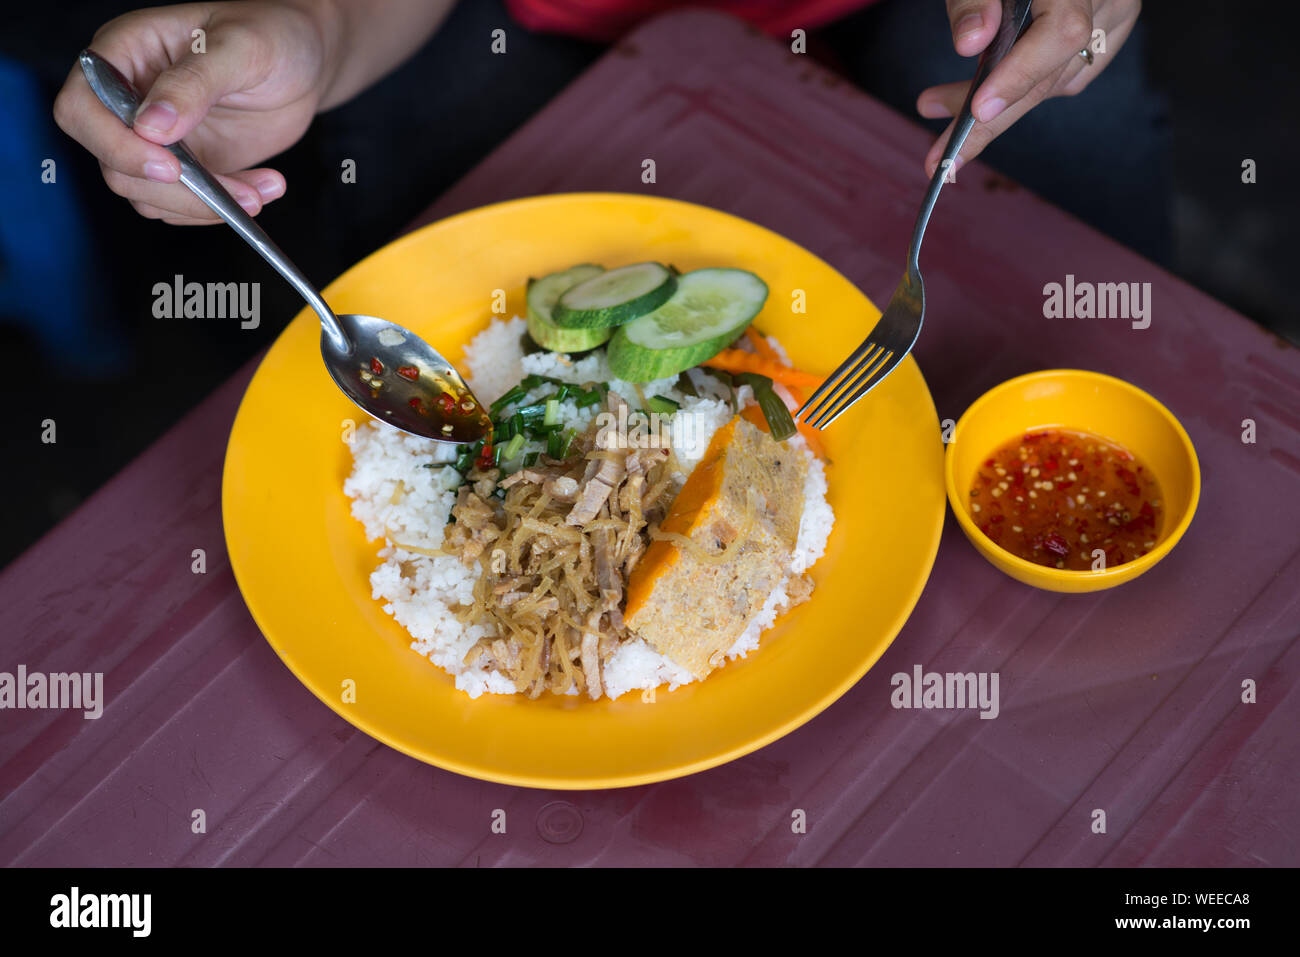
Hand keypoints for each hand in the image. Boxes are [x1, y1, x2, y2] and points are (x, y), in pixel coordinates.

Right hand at [53, 2, 336, 223]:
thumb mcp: (240, 48)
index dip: (115, 145)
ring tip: (262, 190)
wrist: (305, 63)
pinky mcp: (187, 167)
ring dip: (205, 207)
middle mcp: (130, 99)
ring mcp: (156, 139)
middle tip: (233, 196)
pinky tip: (262, 188)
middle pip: (114, 164)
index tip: (169, 166)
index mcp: (124, 54)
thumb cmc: (271, 34)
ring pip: (147, 195)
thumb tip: (151, 126)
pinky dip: (221, 210)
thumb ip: (194, 83)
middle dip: (175, 190)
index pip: (82, 108)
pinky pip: (183, 205)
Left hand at [916, 0, 1140, 177]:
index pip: (1062, 33)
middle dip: (992, 119)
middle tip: (942, 156)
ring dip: (994, 108)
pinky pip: (1062, 78)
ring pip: (1054, 83)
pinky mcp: (1106, 35)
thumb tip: (970, 42)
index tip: (977, 110)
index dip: (1019, 75)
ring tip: (934, 107)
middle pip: (1052, 73)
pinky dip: (1016, 90)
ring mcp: (1114, 18)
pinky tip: (976, 95)